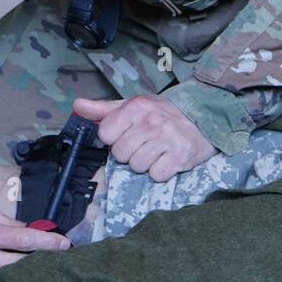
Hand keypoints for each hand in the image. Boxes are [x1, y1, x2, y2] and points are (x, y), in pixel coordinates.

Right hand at [0, 201, 69, 281]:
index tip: (64, 244)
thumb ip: (8, 222)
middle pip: (18, 264)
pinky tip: (10, 280)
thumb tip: (30, 230)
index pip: (24, 240)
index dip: (48, 243)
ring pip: (3, 280)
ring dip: (21, 275)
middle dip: (39, 260)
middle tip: (54, 257)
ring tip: (35, 269)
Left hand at [73, 94, 215, 181]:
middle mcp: (151, 121)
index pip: (105, 134)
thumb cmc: (164, 113)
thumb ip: (104, 109)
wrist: (204, 118)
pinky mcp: (180, 156)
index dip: (115, 138)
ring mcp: (167, 139)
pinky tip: (168, 159)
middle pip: (120, 154)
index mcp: (137, 106)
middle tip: (146, 143)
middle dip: (131, 152)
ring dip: (146, 163)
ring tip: (158, 151)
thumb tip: (77, 105)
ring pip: (136, 166)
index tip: (129, 133)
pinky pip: (156, 175)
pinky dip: (161, 172)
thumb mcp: (135, 105)